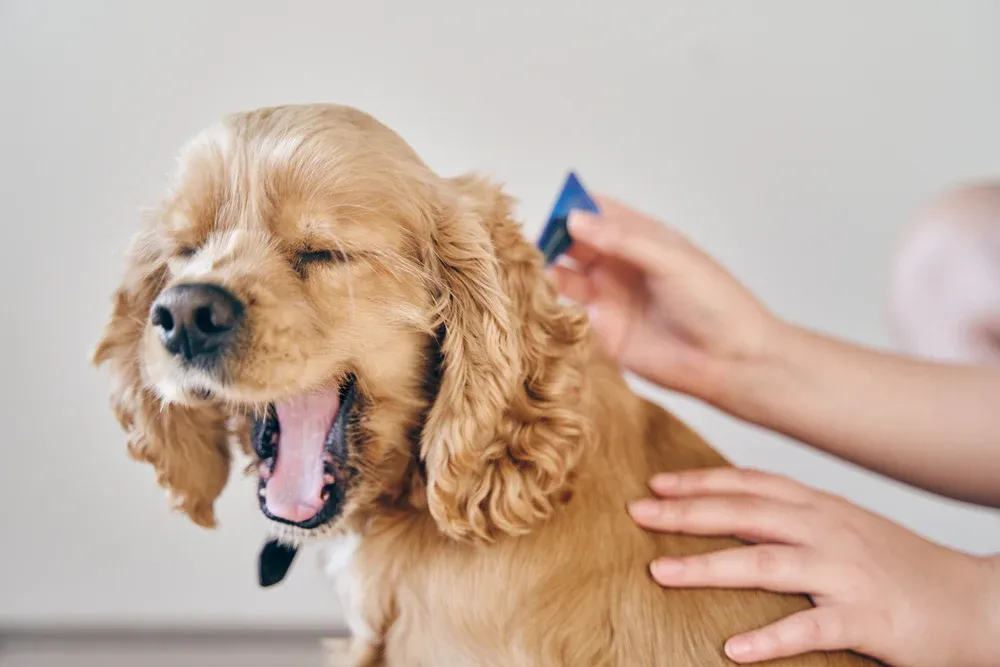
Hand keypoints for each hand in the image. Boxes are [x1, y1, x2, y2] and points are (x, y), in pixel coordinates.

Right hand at [551, 197, 775, 401]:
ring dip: (545, 268)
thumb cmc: (714, 303)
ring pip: (565, 274)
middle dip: (551, 237)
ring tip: (527, 268)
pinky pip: (567, 311)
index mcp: (641, 238)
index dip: (572, 207)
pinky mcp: (601, 329)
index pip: (597, 211)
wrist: (729, 361)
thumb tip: (574, 220)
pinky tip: (538, 296)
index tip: (552, 212)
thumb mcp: (671, 260)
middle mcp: (619, 264)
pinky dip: (549, 301)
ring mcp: (608, 296)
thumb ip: (623, 240)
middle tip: (529, 243)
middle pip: (573, 241)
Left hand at [628, 467, 999, 665]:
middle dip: (687, 512)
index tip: (656, 483)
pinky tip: (732, 650)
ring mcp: (845, 572)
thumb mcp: (845, 525)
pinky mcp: (865, 619)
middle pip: (745, 513)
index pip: (750, 484)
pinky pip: (810, 629)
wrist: (974, 600)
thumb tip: (737, 511)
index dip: (701, 481)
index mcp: (821, 506)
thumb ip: (796, 516)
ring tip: (660, 574)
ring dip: (709, 568)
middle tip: (638, 513)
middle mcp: (827, 530)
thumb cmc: (901, 565)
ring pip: (765, 563)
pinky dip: (770, 639)